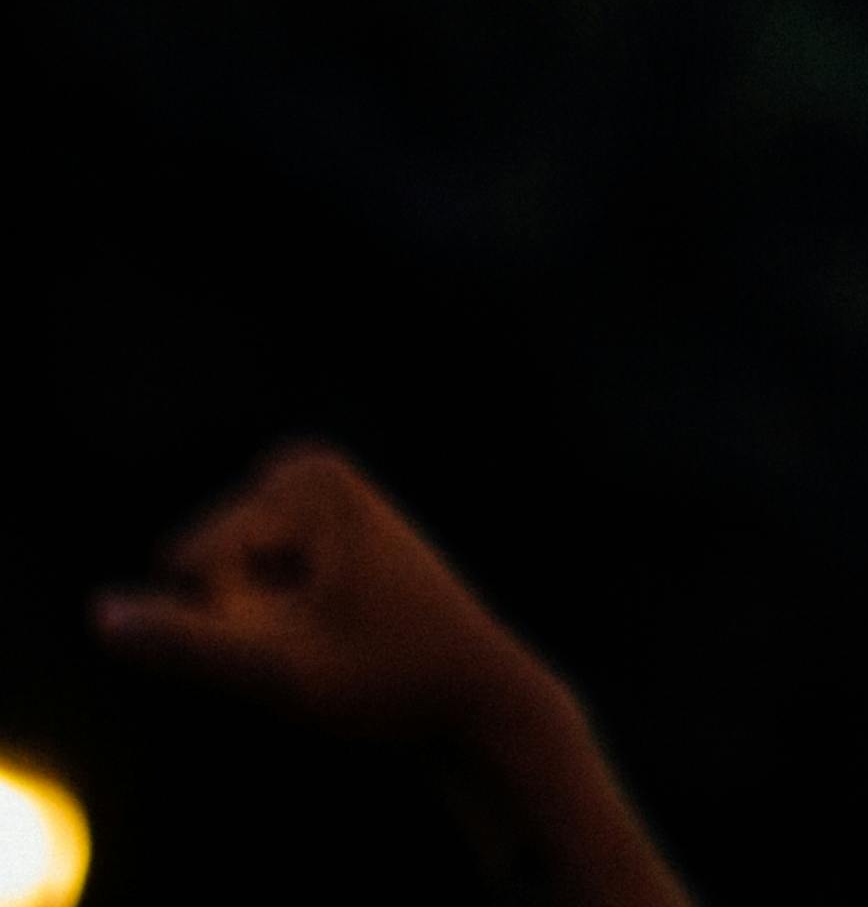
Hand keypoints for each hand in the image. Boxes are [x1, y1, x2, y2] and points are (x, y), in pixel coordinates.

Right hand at [98, 445, 693, 906]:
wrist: (474, 692)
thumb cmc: (387, 679)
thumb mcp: (279, 670)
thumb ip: (184, 642)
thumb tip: (99, 612)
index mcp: (306, 475)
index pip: (189, 563)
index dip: (245, 618)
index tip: (326, 625)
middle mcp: (304, 468)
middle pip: (196, 566)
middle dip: (246, 617)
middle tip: (333, 632)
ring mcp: (307, 499)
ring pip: (210, 587)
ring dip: (255, 627)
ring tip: (335, 631)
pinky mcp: (306, 533)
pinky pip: (235, 594)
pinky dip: (267, 626)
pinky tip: (332, 626)